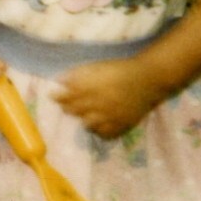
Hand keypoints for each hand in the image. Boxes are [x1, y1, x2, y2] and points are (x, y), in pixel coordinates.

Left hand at [52, 57, 167, 139]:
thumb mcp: (98, 67)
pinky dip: (99, 131)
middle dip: (69, 108)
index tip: (52, 96)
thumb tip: (58, 80)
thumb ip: (78, 74)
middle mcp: (100, 103)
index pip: (69, 96)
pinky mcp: (122, 125)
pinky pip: (105, 134)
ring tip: (86, 114)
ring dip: (84, 119)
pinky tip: (98, 125)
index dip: (58, 97)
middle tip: (68, 105)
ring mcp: (111, 116)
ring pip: (88, 124)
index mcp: (94, 87)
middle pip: (76, 111)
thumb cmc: (120, 70)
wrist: (148, 79)